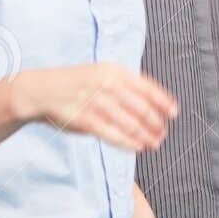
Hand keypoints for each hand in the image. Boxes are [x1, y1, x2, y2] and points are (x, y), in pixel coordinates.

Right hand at [12, 63, 176, 151]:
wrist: (43, 90)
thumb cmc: (77, 83)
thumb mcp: (102, 72)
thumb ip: (126, 84)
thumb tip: (155, 101)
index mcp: (114, 71)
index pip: (147, 87)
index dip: (164, 102)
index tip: (174, 113)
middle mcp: (107, 85)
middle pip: (142, 109)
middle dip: (157, 124)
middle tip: (163, 134)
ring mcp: (96, 103)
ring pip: (130, 124)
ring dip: (146, 136)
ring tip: (154, 143)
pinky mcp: (86, 121)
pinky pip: (113, 135)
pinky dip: (129, 143)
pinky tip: (137, 147)